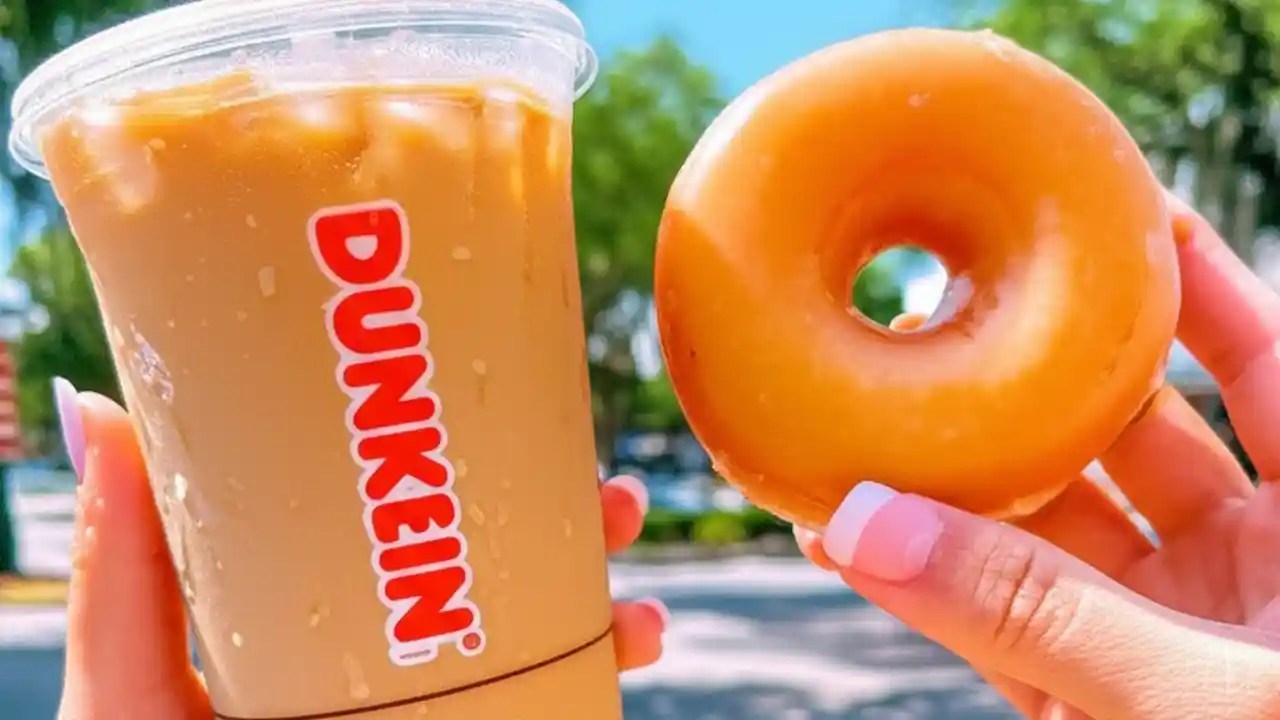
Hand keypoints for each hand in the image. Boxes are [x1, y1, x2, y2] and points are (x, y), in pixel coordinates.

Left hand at [53, 391, 664, 718]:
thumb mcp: (131, 684)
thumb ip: (125, 572)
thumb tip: (96, 408)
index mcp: (306, 618)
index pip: (387, 520)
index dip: (453, 461)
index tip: (501, 406)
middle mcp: (380, 655)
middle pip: (489, 562)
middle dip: (559, 513)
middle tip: (603, 487)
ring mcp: (432, 703)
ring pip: (539, 626)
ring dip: (600, 580)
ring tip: (627, 543)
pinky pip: (555, 692)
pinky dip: (605, 661)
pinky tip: (635, 641)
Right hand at [794, 193, 1279, 719]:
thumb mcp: (1214, 699)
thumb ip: (1041, 620)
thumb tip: (862, 528)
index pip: (1258, 351)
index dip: (1182, 272)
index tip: (1096, 199)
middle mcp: (1251, 563)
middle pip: (1122, 433)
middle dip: (1023, 377)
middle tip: (923, 311)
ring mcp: (1169, 635)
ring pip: (1047, 533)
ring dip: (954, 486)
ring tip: (856, 417)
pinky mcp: (1101, 705)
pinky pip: (1006, 628)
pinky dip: (933, 588)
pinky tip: (852, 536)